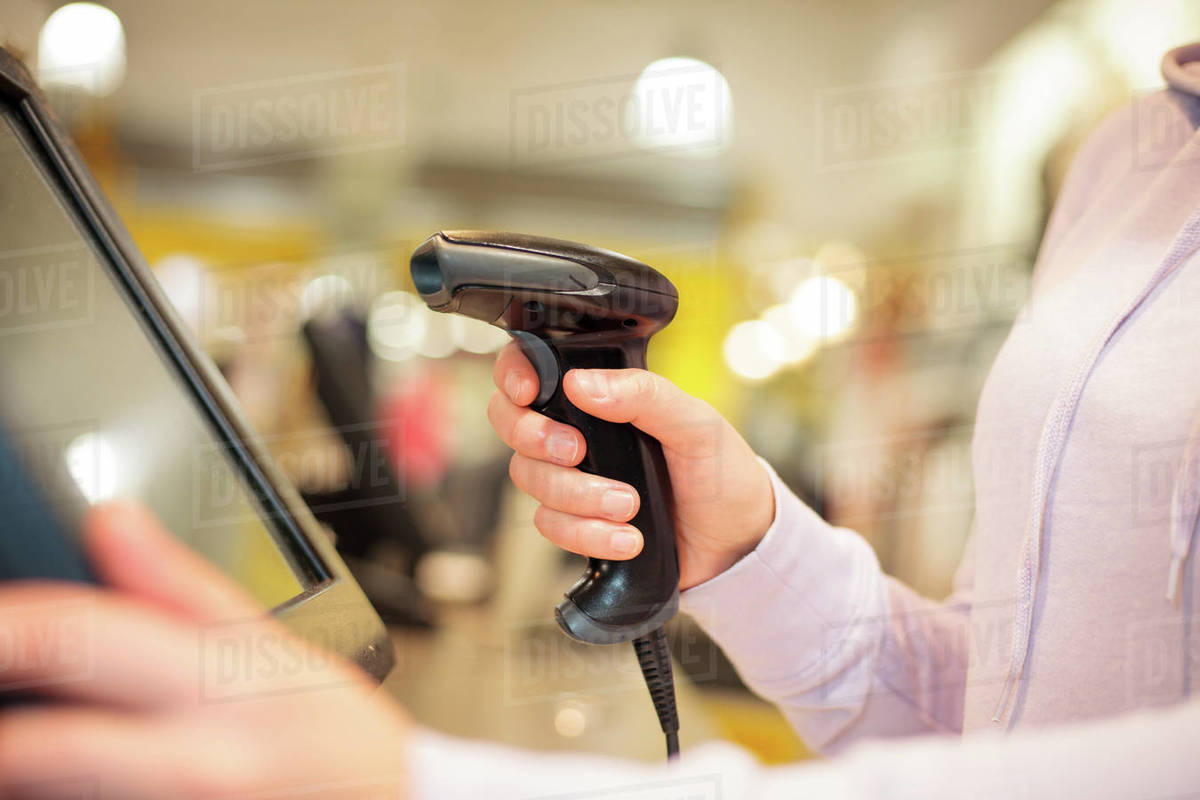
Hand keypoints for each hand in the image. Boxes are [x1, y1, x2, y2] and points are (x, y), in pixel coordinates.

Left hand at [0, 502, 412, 798]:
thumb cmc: (334, 737)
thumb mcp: (278, 647)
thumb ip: (180, 586)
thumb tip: (110, 517)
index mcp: (222, 685)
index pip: (87, 639)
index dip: (11, 625)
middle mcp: (196, 760)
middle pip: (43, 749)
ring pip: (54, 791)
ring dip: (17, 773)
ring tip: (18, 746)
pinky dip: (56, 796)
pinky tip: (58, 781)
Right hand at [488, 342, 774, 589]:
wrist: (737, 543)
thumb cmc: (722, 472)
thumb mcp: (697, 424)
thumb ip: (644, 395)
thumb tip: (581, 384)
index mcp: (604, 396)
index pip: (535, 370)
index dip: (515, 374)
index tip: (529, 391)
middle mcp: (579, 433)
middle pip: (513, 426)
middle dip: (536, 440)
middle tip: (576, 451)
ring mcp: (575, 480)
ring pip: (530, 479)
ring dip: (578, 496)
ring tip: (630, 505)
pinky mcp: (578, 524)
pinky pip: (552, 526)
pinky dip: (588, 534)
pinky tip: (628, 539)